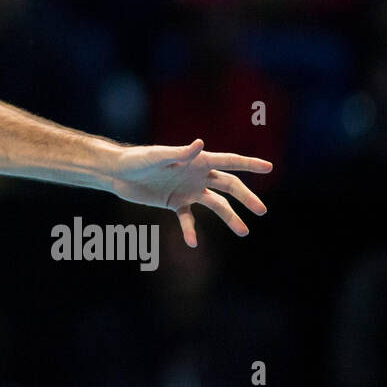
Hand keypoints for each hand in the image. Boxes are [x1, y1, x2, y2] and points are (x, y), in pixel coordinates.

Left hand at [110, 139, 270, 246]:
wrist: (117, 173)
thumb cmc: (137, 159)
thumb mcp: (158, 156)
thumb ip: (179, 153)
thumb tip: (200, 144)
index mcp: (197, 160)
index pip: (228, 161)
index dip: (249, 164)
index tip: (269, 167)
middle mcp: (197, 175)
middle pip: (228, 186)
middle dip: (246, 197)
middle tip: (262, 211)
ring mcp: (188, 190)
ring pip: (215, 205)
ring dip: (229, 217)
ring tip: (244, 232)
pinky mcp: (175, 203)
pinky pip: (188, 219)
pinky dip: (190, 230)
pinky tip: (192, 242)